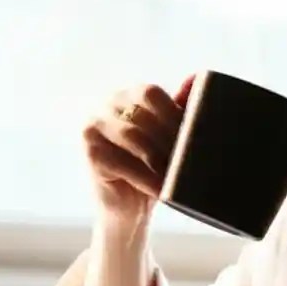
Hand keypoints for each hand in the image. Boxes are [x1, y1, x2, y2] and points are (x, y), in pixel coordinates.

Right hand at [83, 75, 194, 228]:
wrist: (127, 207)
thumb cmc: (151, 168)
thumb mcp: (168, 137)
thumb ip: (180, 108)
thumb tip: (195, 77)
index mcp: (127, 95)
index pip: (151, 93)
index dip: (174, 113)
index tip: (196, 137)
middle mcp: (106, 105)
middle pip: (143, 114)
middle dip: (170, 138)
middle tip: (192, 160)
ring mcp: (93, 128)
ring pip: (133, 136)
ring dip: (161, 158)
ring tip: (180, 176)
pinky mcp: (90, 154)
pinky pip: (123, 163)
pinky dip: (147, 178)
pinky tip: (163, 191)